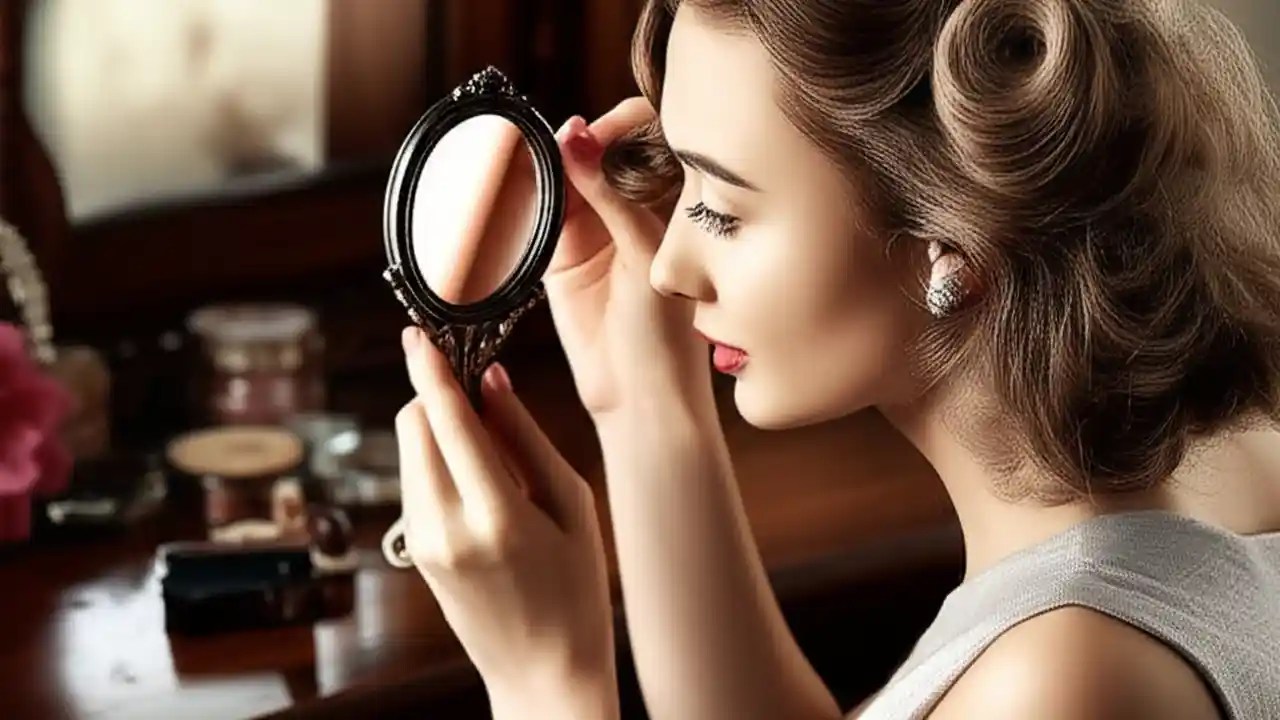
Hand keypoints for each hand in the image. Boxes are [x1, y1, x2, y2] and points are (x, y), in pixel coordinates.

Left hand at [394, 327, 616, 715]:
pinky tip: (480, 478)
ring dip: (436, 427)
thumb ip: (526, 438)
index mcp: (495, 515)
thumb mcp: (571, 506)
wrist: (544, 675)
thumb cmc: (575, 593)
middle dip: (437, 396)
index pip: (445, 420)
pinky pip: (415, 480)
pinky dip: (437, 459)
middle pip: (413, 426)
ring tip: (493, 448)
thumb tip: (491, 380)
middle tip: (484, 395)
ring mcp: (422, 543)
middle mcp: (445, 528)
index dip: (429, 369)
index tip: (418, 333)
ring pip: (408, 450)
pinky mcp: (414, 551)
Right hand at [545, 98, 713, 421]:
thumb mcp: (645, 251)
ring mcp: (591, 235)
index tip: (602, 127)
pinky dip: (525, 195)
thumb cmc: (666, 333)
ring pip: (563, 179)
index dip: (620, 124)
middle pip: (596, 154)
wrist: (639, 397)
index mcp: (665, 205)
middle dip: (578, 139)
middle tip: (562, 138)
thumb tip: (574, 133)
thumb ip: (610, 192)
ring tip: (533, 153)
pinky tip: (518, 182)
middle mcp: (627, 214)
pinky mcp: (557, 259)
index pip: (641, 142)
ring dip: (547, 163)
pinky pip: (537, 215)